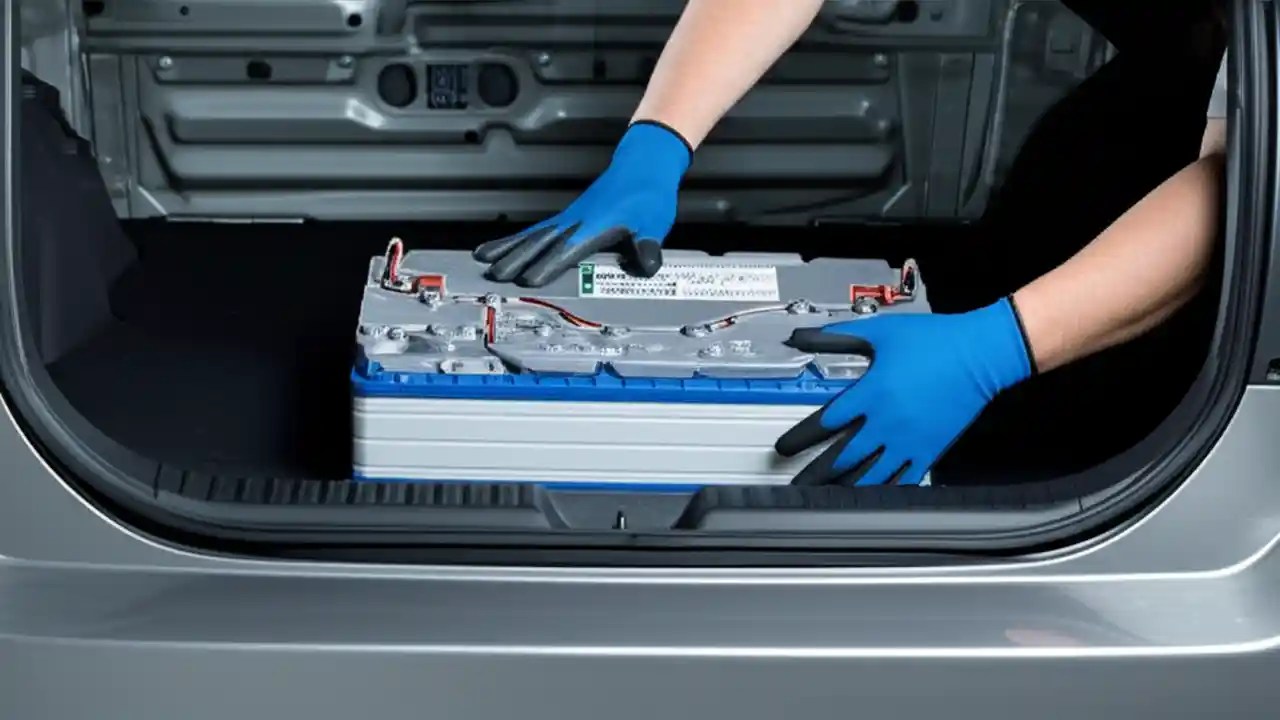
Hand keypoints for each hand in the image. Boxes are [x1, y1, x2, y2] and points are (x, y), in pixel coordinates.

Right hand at [473, 121, 691, 287]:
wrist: (643, 164)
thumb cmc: (646, 192)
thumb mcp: (655, 222)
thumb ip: (647, 246)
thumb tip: (646, 266)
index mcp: (594, 225)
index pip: (567, 249)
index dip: (548, 265)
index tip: (529, 280)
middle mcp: (576, 221)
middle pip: (540, 242)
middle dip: (516, 258)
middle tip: (494, 274)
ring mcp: (569, 217)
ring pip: (532, 234)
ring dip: (508, 248)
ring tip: (483, 259)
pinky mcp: (568, 217)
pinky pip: (536, 230)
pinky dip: (517, 239)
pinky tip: (504, 247)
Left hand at [775, 298, 1035, 485]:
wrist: (980, 354)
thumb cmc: (933, 340)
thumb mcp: (879, 332)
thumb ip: (836, 337)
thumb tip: (799, 336)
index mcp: (871, 393)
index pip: (825, 422)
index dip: (799, 438)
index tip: (783, 448)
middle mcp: (886, 422)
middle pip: (842, 457)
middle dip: (815, 475)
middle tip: (795, 487)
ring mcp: (909, 440)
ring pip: (869, 475)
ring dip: (843, 489)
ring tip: (824, 501)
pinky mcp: (929, 450)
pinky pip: (903, 479)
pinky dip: (884, 492)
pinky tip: (869, 502)